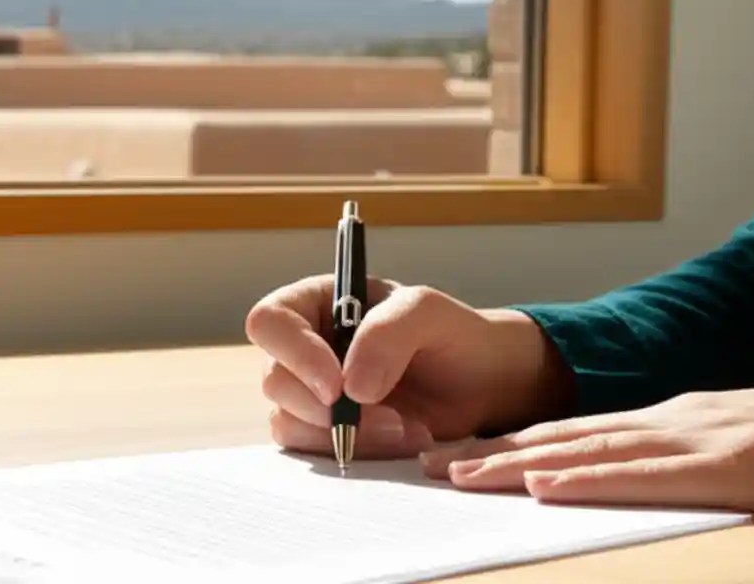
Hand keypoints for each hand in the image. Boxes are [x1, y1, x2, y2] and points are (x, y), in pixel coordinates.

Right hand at [245, 275, 573, 459]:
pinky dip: (357, 451)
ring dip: (347, 434)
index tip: (336, 386)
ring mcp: (313, 393)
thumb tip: (350, 387)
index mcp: (319, 302)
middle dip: (327, 408)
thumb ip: (388, 333)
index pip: (270, 321)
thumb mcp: (429, 312)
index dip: (294, 354)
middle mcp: (306, 347)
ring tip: (406, 427)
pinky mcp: (327, 431)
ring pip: (289, 421)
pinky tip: (403, 439)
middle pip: (274, 380)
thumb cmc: (452, 334)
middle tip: (386, 416)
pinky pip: (314, 449)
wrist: (482, 384)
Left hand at [422, 364, 753, 514]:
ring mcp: (698, 437)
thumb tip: (635, 471)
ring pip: (587, 449)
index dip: (513, 444)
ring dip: (518, 463)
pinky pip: (643, 472)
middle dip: (493, 452)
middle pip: (565, 435)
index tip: (460, 457)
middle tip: (429, 464)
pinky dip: (587, 476)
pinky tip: (545, 482)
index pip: (577, 431)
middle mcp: (672, 420)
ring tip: (460, 474)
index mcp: (674, 419)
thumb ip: (686, 456)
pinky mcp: (728, 464)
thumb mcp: (740, 446)